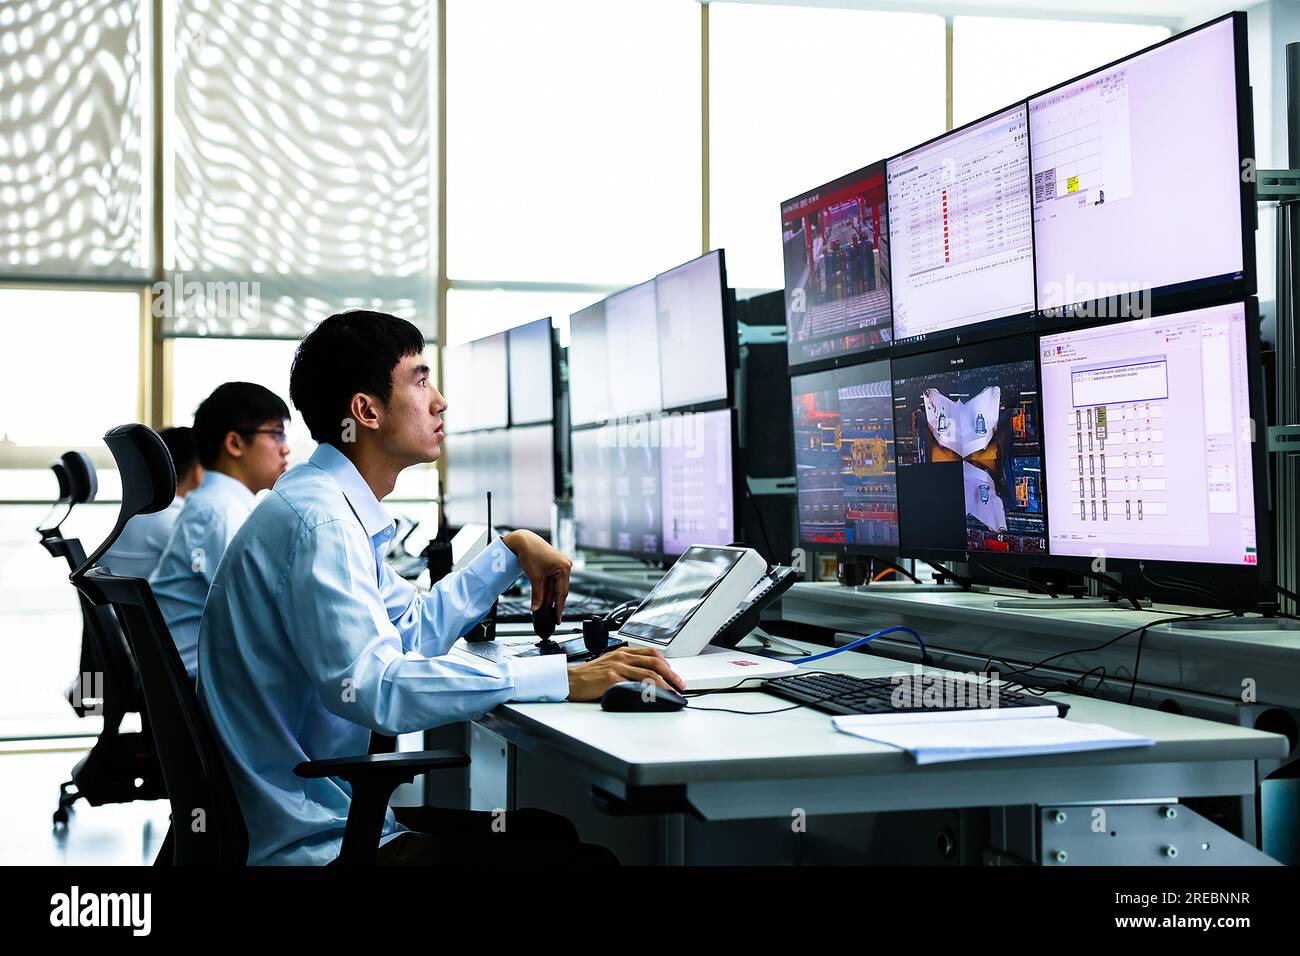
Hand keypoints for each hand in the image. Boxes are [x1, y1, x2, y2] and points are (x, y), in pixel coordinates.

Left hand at [502, 529, 571, 618]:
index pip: (562, 593)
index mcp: (564, 568)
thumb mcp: (535, 577)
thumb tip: (536, 608)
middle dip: (553, 604)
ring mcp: (560, 566)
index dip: (559, 608)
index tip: (558, 619)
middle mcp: (565, 566)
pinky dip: (546, 591)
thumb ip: (537, 595)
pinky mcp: (553, 566)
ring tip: (544, 611)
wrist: (523, 541)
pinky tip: (543, 600)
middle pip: (560, 591)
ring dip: (549, 598)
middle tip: (551, 618)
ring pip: (555, 587)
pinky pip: (552, 582)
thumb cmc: (530, 552)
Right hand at [566, 647, 685, 700]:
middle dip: (671, 674)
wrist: (569, 680)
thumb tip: (646, 679)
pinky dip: (649, 691)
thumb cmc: (587, 676)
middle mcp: (622, 657)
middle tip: (680, 685)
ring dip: (666, 684)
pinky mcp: (612, 678)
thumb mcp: (609, 665)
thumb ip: (626, 668)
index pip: (651, 653)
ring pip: (649, 673)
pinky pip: (636, 684)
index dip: (667, 664)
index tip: (675, 676)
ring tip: (674, 693)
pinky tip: (656, 697)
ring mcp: (618, 667)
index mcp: (623, 652)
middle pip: (655, 662)